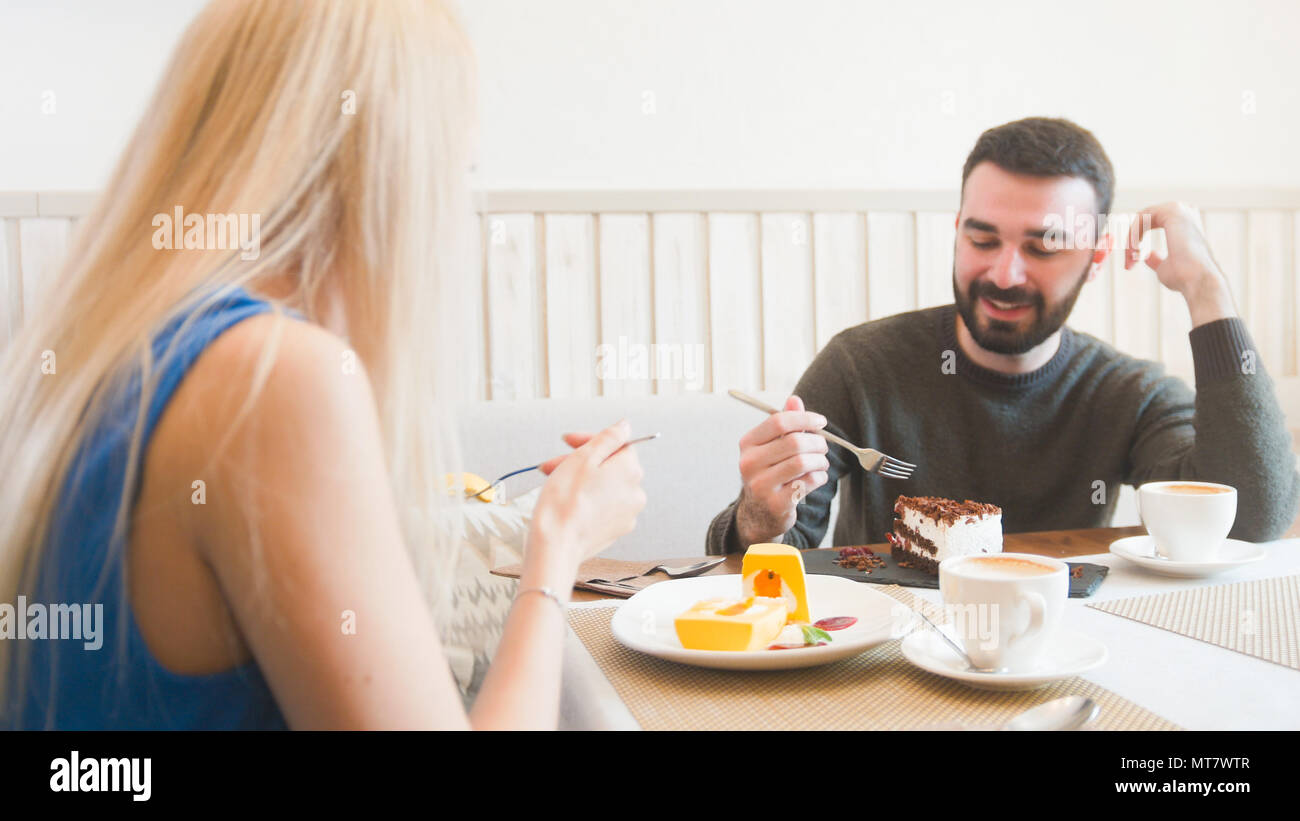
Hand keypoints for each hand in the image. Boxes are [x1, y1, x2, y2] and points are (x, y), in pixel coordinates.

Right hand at [526, 420, 647, 581]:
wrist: (556, 545)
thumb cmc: (565, 501)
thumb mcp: (583, 458)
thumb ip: (609, 438)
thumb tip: (625, 426)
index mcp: (631, 470)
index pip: (616, 443)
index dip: (589, 440)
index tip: (567, 442)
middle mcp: (636, 492)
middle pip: (609, 465)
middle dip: (580, 460)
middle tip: (551, 465)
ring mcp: (628, 513)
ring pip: (604, 485)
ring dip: (581, 479)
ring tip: (554, 483)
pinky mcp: (616, 529)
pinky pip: (603, 504)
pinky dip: (587, 499)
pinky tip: (567, 502)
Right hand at [734, 395, 829, 546]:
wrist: (759, 513)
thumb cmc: (770, 473)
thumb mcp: (772, 447)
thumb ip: (784, 424)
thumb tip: (794, 399)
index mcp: (748, 444)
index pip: (778, 421)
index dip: (804, 418)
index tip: (821, 422)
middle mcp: (749, 463)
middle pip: (794, 442)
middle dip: (817, 442)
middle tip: (824, 447)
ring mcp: (761, 485)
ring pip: (802, 462)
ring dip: (820, 461)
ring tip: (821, 463)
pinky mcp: (776, 503)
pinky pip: (808, 482)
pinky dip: (819, 477)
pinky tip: (817, 477)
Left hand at [1124, 202, 1236, 325]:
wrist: (1197, 280)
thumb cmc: (1184, 277)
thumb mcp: (1165, 268)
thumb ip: (1156, 259)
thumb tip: (1147, 254)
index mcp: (1185, 225)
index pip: (1151, 223)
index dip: (1136, 241)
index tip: (1129, 264)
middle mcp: (1185, 213)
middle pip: (1144, 218)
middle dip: (1131, 239)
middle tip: (1128, 261)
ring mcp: (1180, 210)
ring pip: (1142, 217)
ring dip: (1132, 238)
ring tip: (1132, 257)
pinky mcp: (1173, 211)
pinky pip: (1142, 216)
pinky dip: (1134, 233)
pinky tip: (1135, 249)